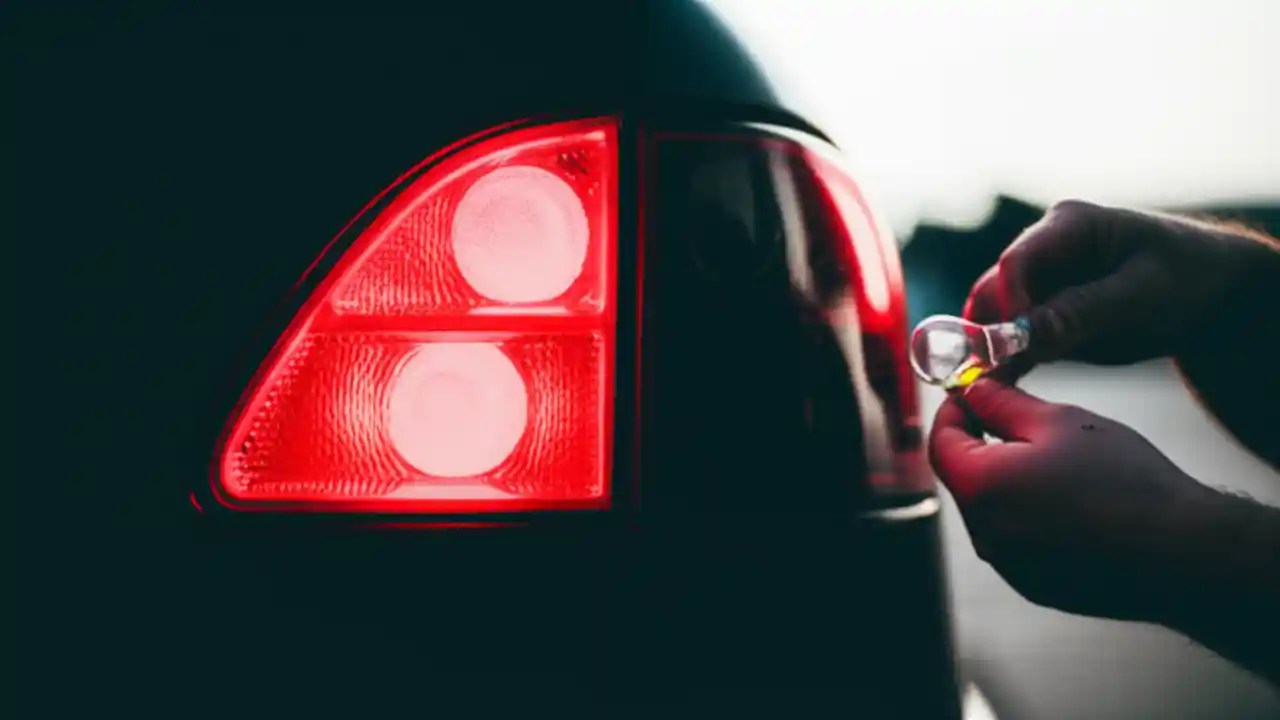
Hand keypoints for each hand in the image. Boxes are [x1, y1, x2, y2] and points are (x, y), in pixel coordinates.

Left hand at [929, 378, 1215, 619]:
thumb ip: (1002, 404)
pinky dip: (1031, 516)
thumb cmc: (1123, 481)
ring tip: (1058, 462)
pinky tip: (1074, 503)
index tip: (974, 392)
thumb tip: (973, 390)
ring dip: (1009, 481)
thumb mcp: (1060, 422)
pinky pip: (1018, 541)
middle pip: (965, 478)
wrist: (1182, 553)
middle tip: (1017, 418)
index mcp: (981, 488)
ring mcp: (1009, 566)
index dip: (953, 411)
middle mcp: (985, 534)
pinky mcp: (1037, 587)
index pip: (941, 443)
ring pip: (993, 511)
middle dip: (983, 444)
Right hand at [963, 199, 1275, 368]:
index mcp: (1070, 226)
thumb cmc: (1189, 278)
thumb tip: (1021, 333)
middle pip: (995, 290)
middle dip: (988, 331)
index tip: (1008, 345)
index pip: (1016, 262)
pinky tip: (1001, 388)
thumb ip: (1081, 312)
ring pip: (998, 320)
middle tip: (987, 373)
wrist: (1217, 296)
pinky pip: (1017, 342)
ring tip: (990, 386)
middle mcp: (1046, 253)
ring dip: (993, 352)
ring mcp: (1044, 287)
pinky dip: (1009, 364)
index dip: (1006, 304)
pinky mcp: (1048, 318)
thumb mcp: (1142, 295)